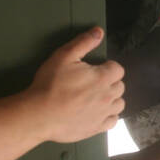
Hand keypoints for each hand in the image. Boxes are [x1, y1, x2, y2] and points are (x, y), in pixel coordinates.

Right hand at [28, 27, 125, 142]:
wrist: (40, 114)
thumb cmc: (50, 83)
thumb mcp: (63, 56)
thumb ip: (83, 42)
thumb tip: (99, 31)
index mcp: (102, 77)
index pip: (118, 69)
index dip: (108, 67)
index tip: (96, 69)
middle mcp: (108, 96)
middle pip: (120, 86)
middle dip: (110, 82)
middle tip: (93, 83)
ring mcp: (104, 114)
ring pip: (119, 104)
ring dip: (111, 99)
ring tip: (96, 97)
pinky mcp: (97, 128)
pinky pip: (113, 121)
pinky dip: (108, 116)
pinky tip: (98, 113)